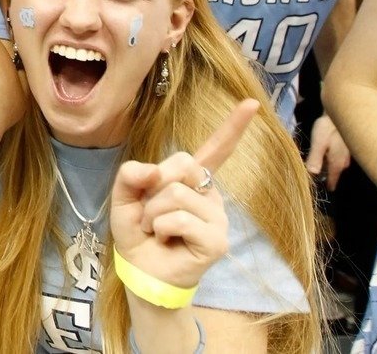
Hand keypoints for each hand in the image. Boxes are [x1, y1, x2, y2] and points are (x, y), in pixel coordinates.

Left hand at [110, 99, 257, 290]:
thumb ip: (131, 175)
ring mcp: (217, 217)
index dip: (232, 127)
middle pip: (181, 164)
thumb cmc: (138, 234)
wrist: (141, 272)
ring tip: (156, 231)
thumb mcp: (124, 198)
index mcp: (191, 181)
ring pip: (175, 194)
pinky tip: (165, 241)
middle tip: (150, 214)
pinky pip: (179, 218)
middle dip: (153, 187)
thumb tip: (152, 170)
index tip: (251, 104)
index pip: (214, 150)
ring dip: (151, 213)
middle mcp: (210, 195)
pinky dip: (160, 228)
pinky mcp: (217, 239)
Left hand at [305, 114, 349, 191]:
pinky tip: (324, 154)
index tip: (316, 189)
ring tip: (316, 166)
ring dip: (327, 168)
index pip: (332, 181)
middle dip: (324, 177)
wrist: (343, 112)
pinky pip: (338, 159)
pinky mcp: (347, 149)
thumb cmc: (328, 127)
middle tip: (312, 178)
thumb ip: (315, 158)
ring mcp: (347, 156)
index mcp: (337, 163)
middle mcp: (344, 162)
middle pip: (334, 174)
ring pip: (336, 167)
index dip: (324, 185)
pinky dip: (330, 159)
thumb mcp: (319, 142)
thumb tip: (312, 175)